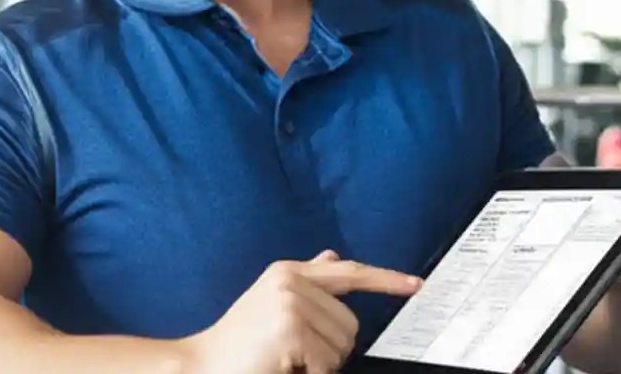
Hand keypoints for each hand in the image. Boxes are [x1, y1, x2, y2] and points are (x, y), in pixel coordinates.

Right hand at [179, 251, 421, 373]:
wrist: (203, 362)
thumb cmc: (240, 340)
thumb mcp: (273, 302)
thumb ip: (307, 280)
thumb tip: (332, 258)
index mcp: (289, 271)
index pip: (350, 272)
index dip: (386, 279)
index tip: (417, 285)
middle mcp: (291, 280)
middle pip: (351, 323)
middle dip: (332, 348)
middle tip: (297, 353)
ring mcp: (290, 301)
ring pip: (342, 346)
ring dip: (321, 364)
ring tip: (287, 358)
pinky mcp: (289, 327)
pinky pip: (326, 362)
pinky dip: (311, 373)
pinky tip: (284, 366)